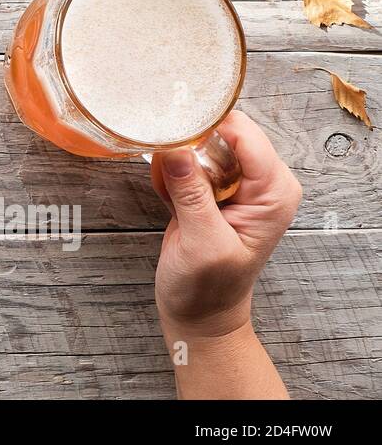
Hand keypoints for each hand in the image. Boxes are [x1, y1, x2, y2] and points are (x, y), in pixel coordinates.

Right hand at [151, 110, 301, 338]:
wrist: (201, 314)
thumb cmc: (209, 288)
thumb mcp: (202, 242)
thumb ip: (192, 193)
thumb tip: (175, 148)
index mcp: (274, 191)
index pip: (246, 135)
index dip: (209, 129)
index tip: (176, 139)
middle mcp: (261, 182)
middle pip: (223, 132)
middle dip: (189, 146)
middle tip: (171, 177)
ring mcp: (237, 183)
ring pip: (199, 142)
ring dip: (175, 162)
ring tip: (172, 197)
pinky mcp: (213, 188)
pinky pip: (186, 159)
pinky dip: (170, 173)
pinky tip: (170, 200)